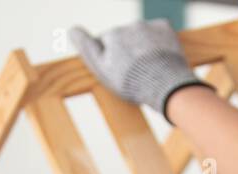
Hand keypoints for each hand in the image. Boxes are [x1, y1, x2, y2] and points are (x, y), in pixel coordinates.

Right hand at [69, 19, 211, 120]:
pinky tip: (160, 58)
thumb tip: (72, 29)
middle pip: (124, 38)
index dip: (109, 58)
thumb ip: (86, 47)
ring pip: (141, 35)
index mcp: (112, 35)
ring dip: (142, 47)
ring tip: (149, 68)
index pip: (104, 43)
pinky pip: (158, 32)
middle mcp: (129, 26)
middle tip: (135, 74)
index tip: (118, 69)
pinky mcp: (165, 27)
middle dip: (127, 52)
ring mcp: (148, 25)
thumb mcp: (102, 70)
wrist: (166, 84)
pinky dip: (158, 42)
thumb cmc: (131, 82)